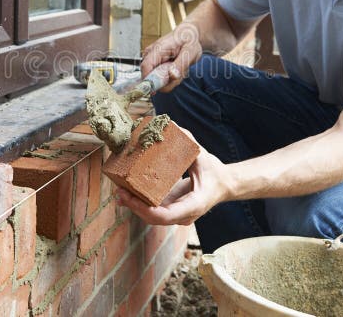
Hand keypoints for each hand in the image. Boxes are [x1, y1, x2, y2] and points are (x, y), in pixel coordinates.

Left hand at [115, 143, 232, 225]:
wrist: (224, 185)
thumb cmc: (214, 171)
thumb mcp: (202, 155)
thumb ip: (188, 140)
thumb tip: (169, 123)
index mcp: (194, 205)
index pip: (166, 215)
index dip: (146, 210)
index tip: (132, 198)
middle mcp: (185, 215)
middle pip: (155, 218)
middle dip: (135, 207)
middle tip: (119, 193)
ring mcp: (178, 216)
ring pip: (152, 217)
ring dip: (134, 206)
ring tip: (119, 192)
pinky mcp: (172, 211)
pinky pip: (154, 212)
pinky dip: (140, 204)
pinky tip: (126, 193)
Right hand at [141, 23, 201, 91]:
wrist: (189, 35)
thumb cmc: (189, 40)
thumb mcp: (190, 51)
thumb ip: (181, 64)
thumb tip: (172, 75)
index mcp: (158, 49)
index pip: (146, 67)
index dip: (150, 81)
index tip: (162, 88)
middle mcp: (151, 55)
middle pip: (150, 77)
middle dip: (166, 82)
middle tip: (180, 75)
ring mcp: (152, 60)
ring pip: (156, 80)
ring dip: (170, 80)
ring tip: (180, 70)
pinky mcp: (155, 65)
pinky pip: (160, 79)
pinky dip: (170, 79)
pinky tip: (177, 70)